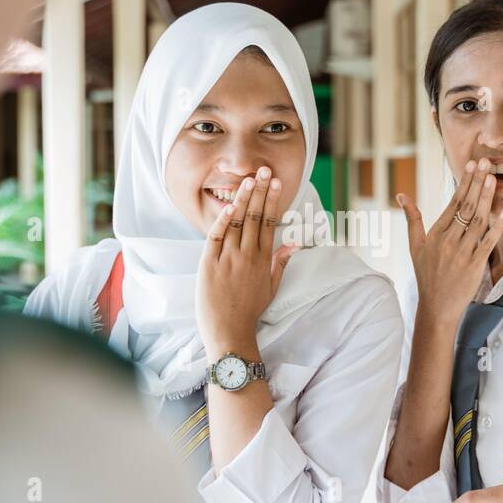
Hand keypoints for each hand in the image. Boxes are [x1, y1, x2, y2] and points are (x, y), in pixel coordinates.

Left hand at [196, 166, 297, 356]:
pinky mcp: (209, 265)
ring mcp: (228, 259)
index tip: (276, 182)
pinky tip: (230, 207)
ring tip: (249, 180)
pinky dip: (223, 222)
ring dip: (243, 200)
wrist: (229, 332)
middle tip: (265, 170)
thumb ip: (280, 263)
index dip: (272, 200)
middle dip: (261, 192)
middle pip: (256, 217)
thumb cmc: (249, 311)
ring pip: (238, 224)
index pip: (270, 222)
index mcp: (263, 260)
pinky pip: (216, 239)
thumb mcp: (270, 287)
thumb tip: (293, 244)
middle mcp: (247, 256)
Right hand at [397, 159, 502, 326]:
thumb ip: (411, 219)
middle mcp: (448, 242)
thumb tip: (401, 195)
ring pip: (477, 221)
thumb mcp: (414, 246)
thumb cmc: (426, 275)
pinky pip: (487, 243)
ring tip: (494, 179)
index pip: (452, 203)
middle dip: (477, 183)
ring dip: (486, 199)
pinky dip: (497, 227)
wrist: (436, 308)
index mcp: (435, 234)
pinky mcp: (474, 266)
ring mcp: (461, 254)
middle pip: (466, 207)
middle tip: (487, 163)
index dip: (464, 183)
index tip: (472, 165)